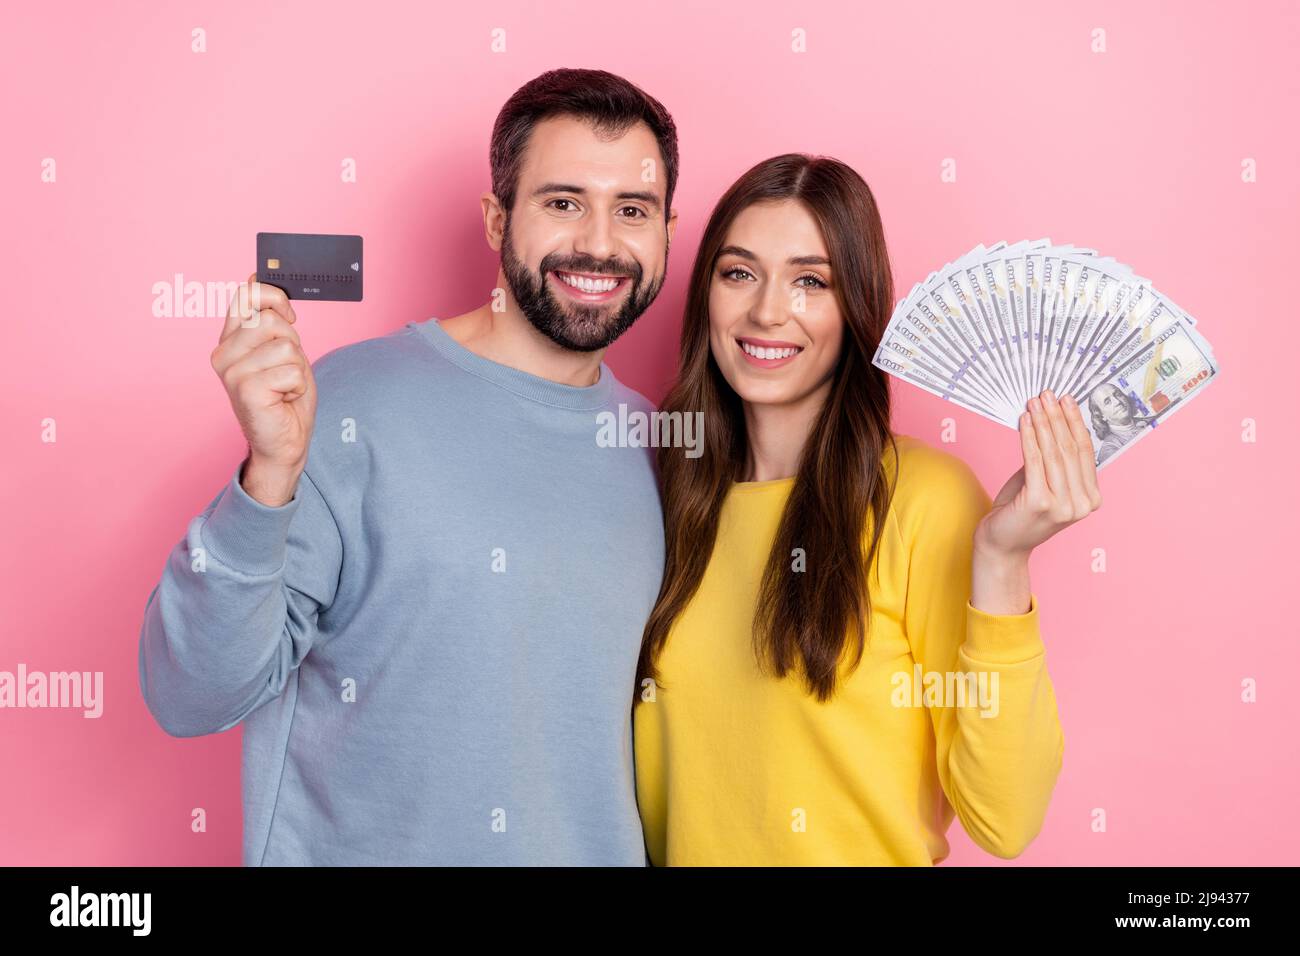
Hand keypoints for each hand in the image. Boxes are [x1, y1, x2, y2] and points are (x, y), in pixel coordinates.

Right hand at [210, 273, 316, 502]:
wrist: (285, 442)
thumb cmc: (285, 397)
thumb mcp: (280, 350)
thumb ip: (269, 319)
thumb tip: (257, 276)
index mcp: (229, 340)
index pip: (244, 295)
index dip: (273, 297)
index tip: (289, 315)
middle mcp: (223, 354)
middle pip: (271, 320)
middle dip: (293, 343)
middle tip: (286, 369)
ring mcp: (232, 372)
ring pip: (286, 345)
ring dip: (297, 367)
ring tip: (284, 386)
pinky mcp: (246, 390)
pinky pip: (292, 370)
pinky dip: (298, 385)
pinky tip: (284, 399)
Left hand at [974, 388, 1102, 558]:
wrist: (1002, 547)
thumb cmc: (1020, 512)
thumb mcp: (1043, 483)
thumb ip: (1053, 460)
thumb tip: (1051, 421)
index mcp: (1090, 498)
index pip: (1085, 451)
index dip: (1075, 422)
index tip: (1066, 400)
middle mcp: (1082, 503)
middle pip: (1070, 449)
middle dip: (1057, 417)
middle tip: (1047, 394)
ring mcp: (1063, 505)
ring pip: (1054, 452)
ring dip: (1042, 423)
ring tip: (1035, 402)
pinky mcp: (1040, 503)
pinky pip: (1034, 461)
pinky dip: (1028, 437)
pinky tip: (1024, 420)